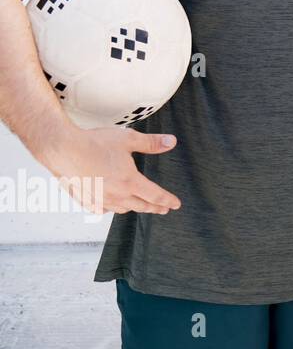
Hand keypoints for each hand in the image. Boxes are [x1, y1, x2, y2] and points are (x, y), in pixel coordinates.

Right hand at [43, 125, 181, 214]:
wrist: (63, 149)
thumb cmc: (94, 143)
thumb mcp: (128, 139)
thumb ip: (151, 143)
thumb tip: (171, 142)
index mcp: (130, 181)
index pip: (155, 195)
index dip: (167, 200)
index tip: (175, 204)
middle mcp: (116, 194)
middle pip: (140, 205)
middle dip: (154, 207)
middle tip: (163, 209)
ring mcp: (99, 199)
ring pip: (121, 209)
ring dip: (134, 208)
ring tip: (140, 206)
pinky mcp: (84, 199)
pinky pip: (101, 209)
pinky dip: (110, 209)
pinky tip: (110, 207)